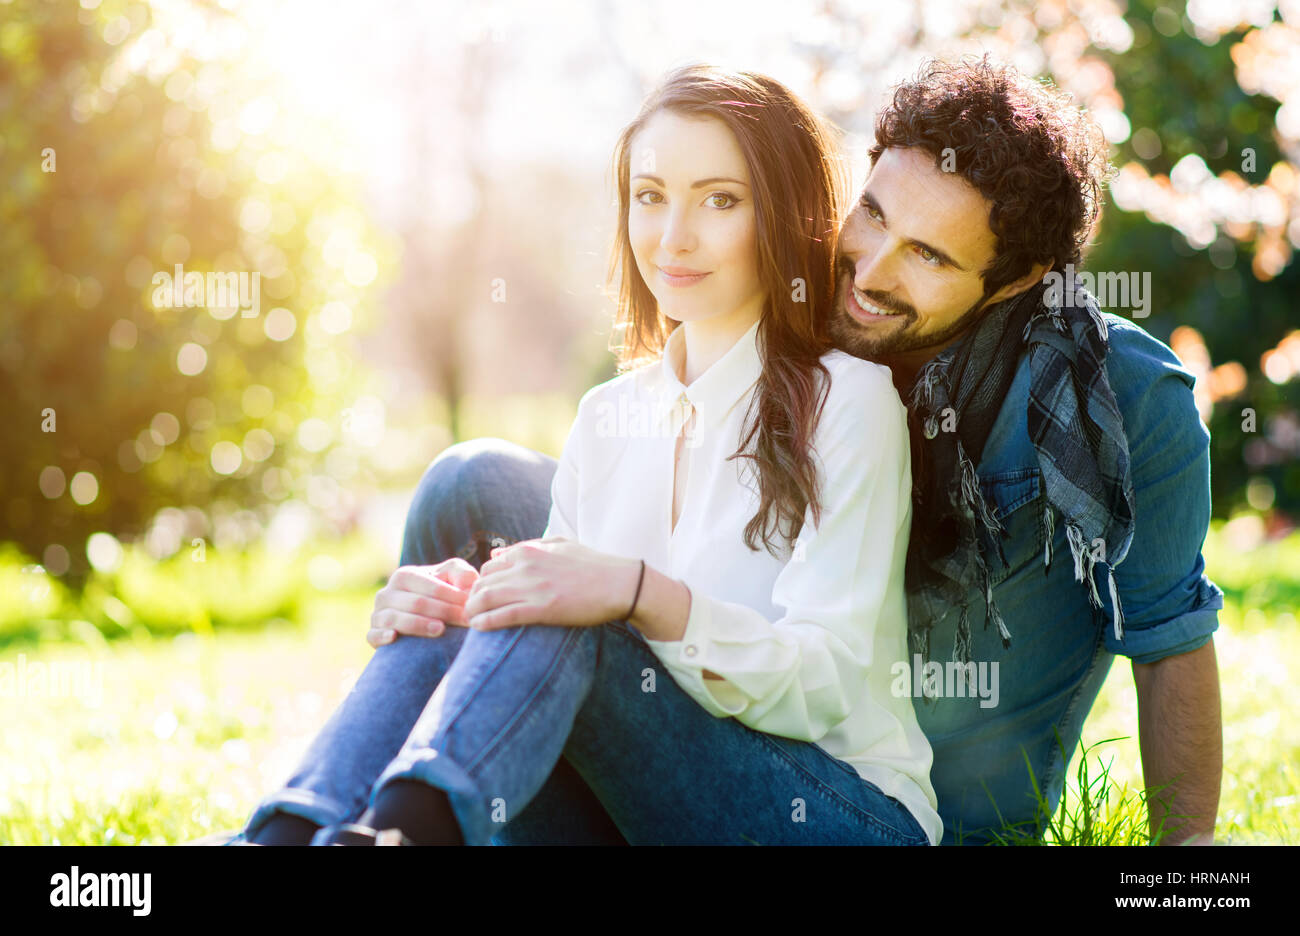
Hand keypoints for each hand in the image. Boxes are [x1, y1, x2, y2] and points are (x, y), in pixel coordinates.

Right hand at [366, 558, 479, 647]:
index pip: (430, 586)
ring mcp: (377, 614)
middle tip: (465, 622)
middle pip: (416, 603)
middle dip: (444, 612)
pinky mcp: (372, 635)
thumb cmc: (441, 595)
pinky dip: (382, 636)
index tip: (471, 608)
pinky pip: (373, 635)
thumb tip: (468, 583)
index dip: (453, 597)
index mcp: (404, 576)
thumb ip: (462, 574)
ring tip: (441, 630)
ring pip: (395, 618)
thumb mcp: (452, 578)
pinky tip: (394, 637)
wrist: (424, 621)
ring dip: (418, 624)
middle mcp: (386, 593)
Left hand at [462, 537, 640, 630]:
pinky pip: (502, 615)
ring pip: (485, 598)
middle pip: (482, 582)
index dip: (482, 583)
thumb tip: (498, 551)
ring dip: (472, 611)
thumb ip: (528, 546)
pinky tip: (478, 627)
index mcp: (528, 551)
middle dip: (473, 597)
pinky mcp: (540, 609)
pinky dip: (485, 622)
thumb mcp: (559, 544)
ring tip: (470, 621)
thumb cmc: (592, 565)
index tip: (483, 597)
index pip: (488, 566)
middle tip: (473, 612)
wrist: (619, 584)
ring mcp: (532, 588)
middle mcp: (525, 567)